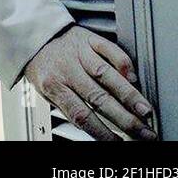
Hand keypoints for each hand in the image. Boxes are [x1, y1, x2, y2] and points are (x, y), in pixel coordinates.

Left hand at [24, 25, 155, 140]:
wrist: (31, 35)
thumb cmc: (43, 68)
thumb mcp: (48, 92)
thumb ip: (71, 108)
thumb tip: (98, 129)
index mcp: (53, 86)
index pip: (81, 115)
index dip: (102, 131)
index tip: (119, 142)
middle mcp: (66, 69)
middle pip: (99, 98)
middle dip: (126, 119)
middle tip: (145, 132)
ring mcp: (78, 53)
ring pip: (107, 75)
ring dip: (129, 94)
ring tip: (145, 110)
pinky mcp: (87, 38)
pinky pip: (108, 49)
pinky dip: (123, 63)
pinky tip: (133, 77)